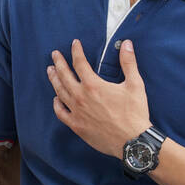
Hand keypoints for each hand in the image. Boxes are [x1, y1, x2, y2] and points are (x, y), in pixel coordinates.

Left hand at [47, 38, 151, 157]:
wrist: (131, 141)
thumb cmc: (134, 112)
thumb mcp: (135, 84)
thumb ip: (128, 62)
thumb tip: (126, 43)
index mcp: (93, 85)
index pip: (80, 62)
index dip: (76, 51)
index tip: (74, 43)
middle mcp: (81, 97)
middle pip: (64, 75)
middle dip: (58, 63)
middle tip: (54, 54)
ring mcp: (76, 112)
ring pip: (60, 92)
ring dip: (54, 80)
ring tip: (50, 71)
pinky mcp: (76, 126)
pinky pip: (61, 113)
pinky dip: (56, 104)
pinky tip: (55, 99)